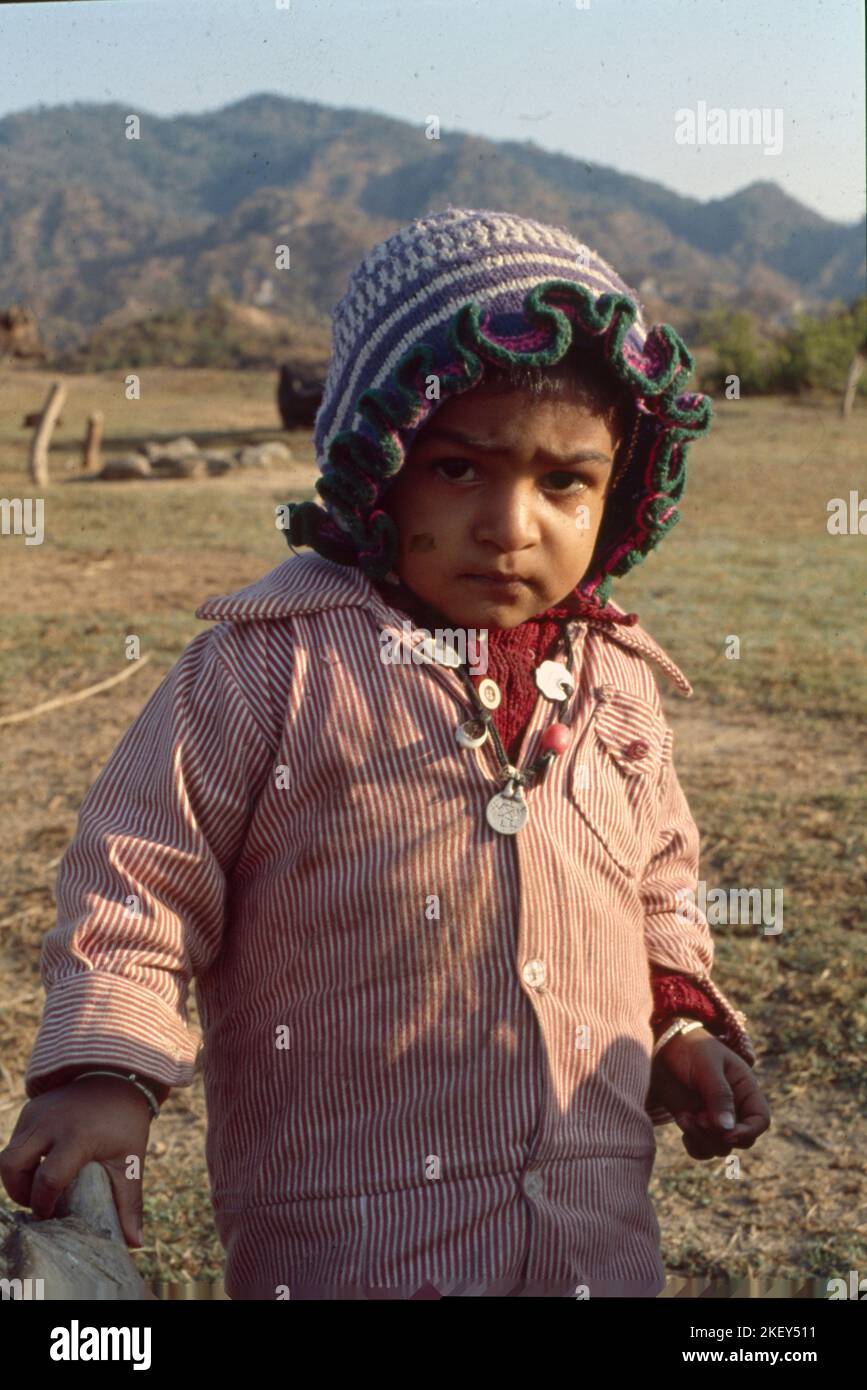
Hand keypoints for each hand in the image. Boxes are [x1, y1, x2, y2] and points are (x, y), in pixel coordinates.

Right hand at [0, 1075, 152, 1247]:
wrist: (118, 1077)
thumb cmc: (124, 1123)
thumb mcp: (130, 1160)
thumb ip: (129, 1201)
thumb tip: (134, 1243)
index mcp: (77, 1137)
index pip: (47, 1179)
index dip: (43, 1205)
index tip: (52, 1216)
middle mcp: (50, 1123)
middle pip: (11, 1166)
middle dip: (18, 1192)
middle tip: (38, 1202)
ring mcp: (37, 1113)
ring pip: (8, 1155)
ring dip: (18, 1177)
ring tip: (41, 1185)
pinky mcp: (30, 1109)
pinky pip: (15, 1141)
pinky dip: (23, 1158)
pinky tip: (44, 1163)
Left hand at [649, 1027, 769, 1159]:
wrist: (662, 1046)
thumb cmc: (690, 1048)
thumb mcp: (706, 1065)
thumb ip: (718, 1095)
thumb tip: (727, 1129)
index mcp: (745, 1089)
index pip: (760, 1120)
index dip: (748, 1132)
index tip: (727, 1134)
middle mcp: (734, 1107)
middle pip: (741, 1140)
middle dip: (720, 1136)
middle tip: (698, 1117)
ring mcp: (715, 1117)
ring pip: (720, 1147)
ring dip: (702, 1139)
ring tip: (685, 1117)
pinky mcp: (696, 1124)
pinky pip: (702, 1148)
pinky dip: (693, 1144)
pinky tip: (682, 1122)